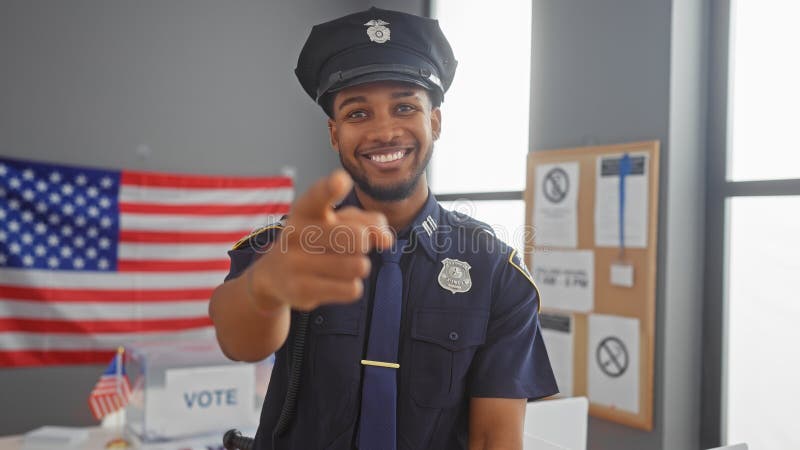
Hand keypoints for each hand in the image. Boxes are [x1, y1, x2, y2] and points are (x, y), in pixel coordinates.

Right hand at [247, 170, 393, 311]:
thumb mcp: (338, 222)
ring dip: (360, 266)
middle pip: (356, 237)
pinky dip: (352, 287)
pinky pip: (351, 289)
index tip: (341, 180)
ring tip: (344, 265)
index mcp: (305, 209)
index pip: (318, 196)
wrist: (275, 275)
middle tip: (356, 244)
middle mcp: (295, 232)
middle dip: (364, 242)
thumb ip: (368, 222)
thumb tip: (386, 240)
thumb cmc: (316, 239)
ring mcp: (295, 262)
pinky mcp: (301, 290)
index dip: (331, 188)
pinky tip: (336, 283)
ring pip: (358, 265)